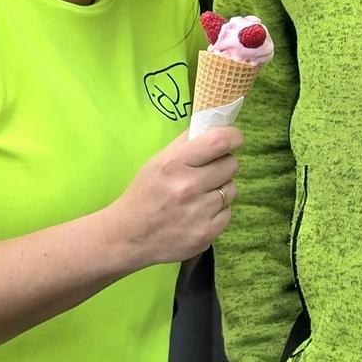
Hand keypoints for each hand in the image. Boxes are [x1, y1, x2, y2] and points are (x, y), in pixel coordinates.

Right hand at [104, 127, 242, 267]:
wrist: (128, 237)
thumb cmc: (146, 192)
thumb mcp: (159, 160)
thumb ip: (188, 141)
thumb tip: (218, 125)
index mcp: (175, 163)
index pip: (219, 141)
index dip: (233, 136)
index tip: (234, 138)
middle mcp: (188, 187)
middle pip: (231, 164)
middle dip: (223, 165)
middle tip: (209, 171)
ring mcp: (198, 213)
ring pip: (232, 189)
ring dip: (221, 189)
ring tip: (201, 195)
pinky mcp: (205, 234)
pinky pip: (228, 212)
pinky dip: (218, 212)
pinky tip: (199, 213)